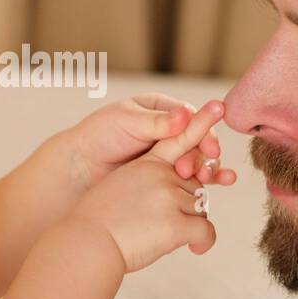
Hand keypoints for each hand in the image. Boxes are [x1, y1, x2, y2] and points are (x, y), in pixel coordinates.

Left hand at [64, 95, 236, 192]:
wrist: (80, 167)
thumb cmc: (99, 136)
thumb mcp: (126, 122)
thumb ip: (157, 122)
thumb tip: (187, 114)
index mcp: (164, 111)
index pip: (194, 120)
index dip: (205, 134)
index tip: (209, 149)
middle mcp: (172, 132)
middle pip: (200, 142)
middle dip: (202, 156)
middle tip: (192, 171)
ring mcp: (171, 156)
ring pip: (200, 161)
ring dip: (208, 170)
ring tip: (208, 181)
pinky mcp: (168, 178)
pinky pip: (192, 178)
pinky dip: (204, 183)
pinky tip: (217, 187)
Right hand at [66, 99, 227, 272]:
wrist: (86, 242)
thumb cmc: (97, 220)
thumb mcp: (119, 186)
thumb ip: (145, 181)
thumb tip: (167, 188)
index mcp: (147, 163)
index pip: (180, 138)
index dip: (201, 123)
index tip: (218, 106)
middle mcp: (162, 175)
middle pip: (196, 184)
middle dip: (189, 203)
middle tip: (170, 221)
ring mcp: (170, 197)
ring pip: (202, 208)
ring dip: (193, 224)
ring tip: (174, 237)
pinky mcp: (176, 223)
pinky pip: (207, 231)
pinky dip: (204, 242)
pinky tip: (194, 248)